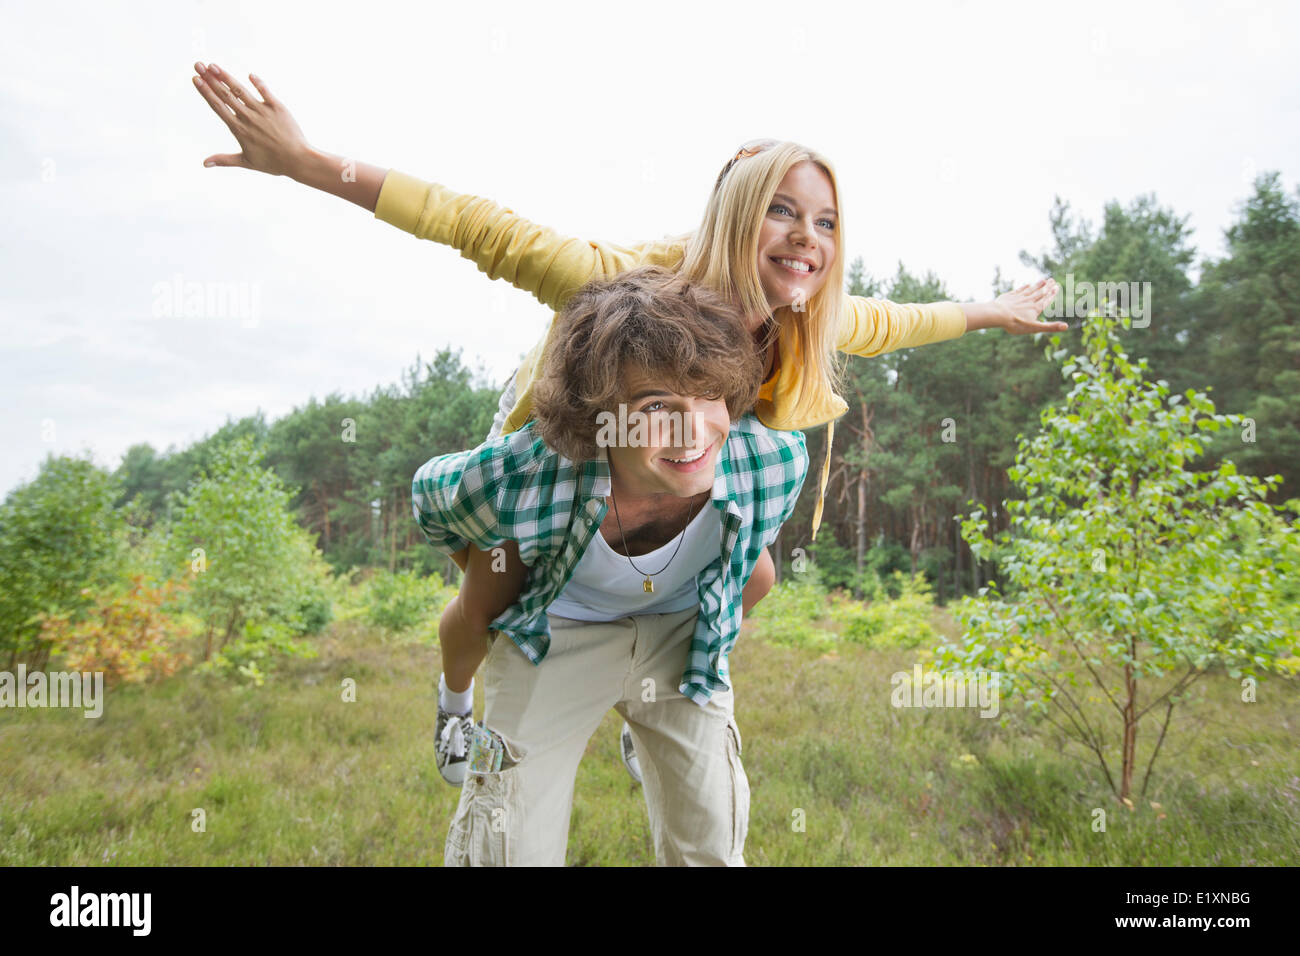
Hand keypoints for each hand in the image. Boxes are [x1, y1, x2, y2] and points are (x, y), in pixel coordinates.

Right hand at [191, 62, 310, 176]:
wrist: (298, 160)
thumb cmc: (273, 163)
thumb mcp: (246, 162)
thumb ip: (224, 160)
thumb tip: (205, 164)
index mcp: (239, 129)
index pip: (218, 106)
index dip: (206, 92)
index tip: (195, 79)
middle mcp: (248, 118)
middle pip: (225, 94)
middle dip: (210, 79)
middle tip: (198, 65)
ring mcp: (263, 111)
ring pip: (241, 90)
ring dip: (227, 77)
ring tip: (214, 66)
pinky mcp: (277, 107)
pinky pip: (265, 91)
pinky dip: (258, 83)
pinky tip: (250, 75)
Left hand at [993, 277, 1067, 332]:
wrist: (998, 314)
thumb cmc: (1016, 323)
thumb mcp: (1034, 328)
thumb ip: (1050, 327)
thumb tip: (1066, 326)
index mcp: (1035, 309)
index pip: (1046, 300)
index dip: (1051, 294)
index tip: (1056, 287)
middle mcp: (1028, 301)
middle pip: (1039, 293)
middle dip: (1046, 287)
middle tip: (1053, 280)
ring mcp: (1018, 298)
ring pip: (1030, 290)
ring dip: (1037, 285)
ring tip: (1043, 280)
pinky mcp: (1009, 297)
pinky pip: (1019, 291)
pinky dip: (1024, 287)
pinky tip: (1027, 284)